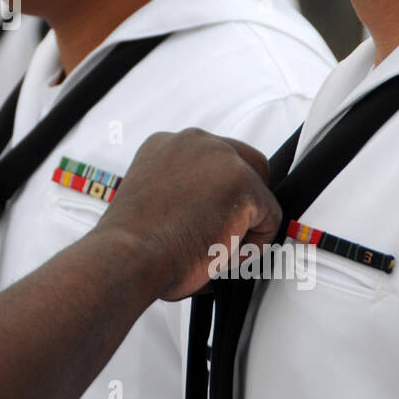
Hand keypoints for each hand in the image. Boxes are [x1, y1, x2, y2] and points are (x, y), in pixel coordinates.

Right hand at [96, 129, 281, 300]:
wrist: (128, 256)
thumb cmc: (132, 244)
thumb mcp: (152, 201)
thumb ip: (184, 194)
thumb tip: (211, 217)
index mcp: (165, 145)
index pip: (213, 162)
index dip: (217, 197)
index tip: (205, 220)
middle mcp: (193, 141)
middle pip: (246, 164)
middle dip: (241, 203)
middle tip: (220, 237)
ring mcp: (220, 158)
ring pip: (259, 194)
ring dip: (243, 225)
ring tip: (211, 247)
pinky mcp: (243, 183)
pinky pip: (270, 219)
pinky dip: (254, 245)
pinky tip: (221, 254)